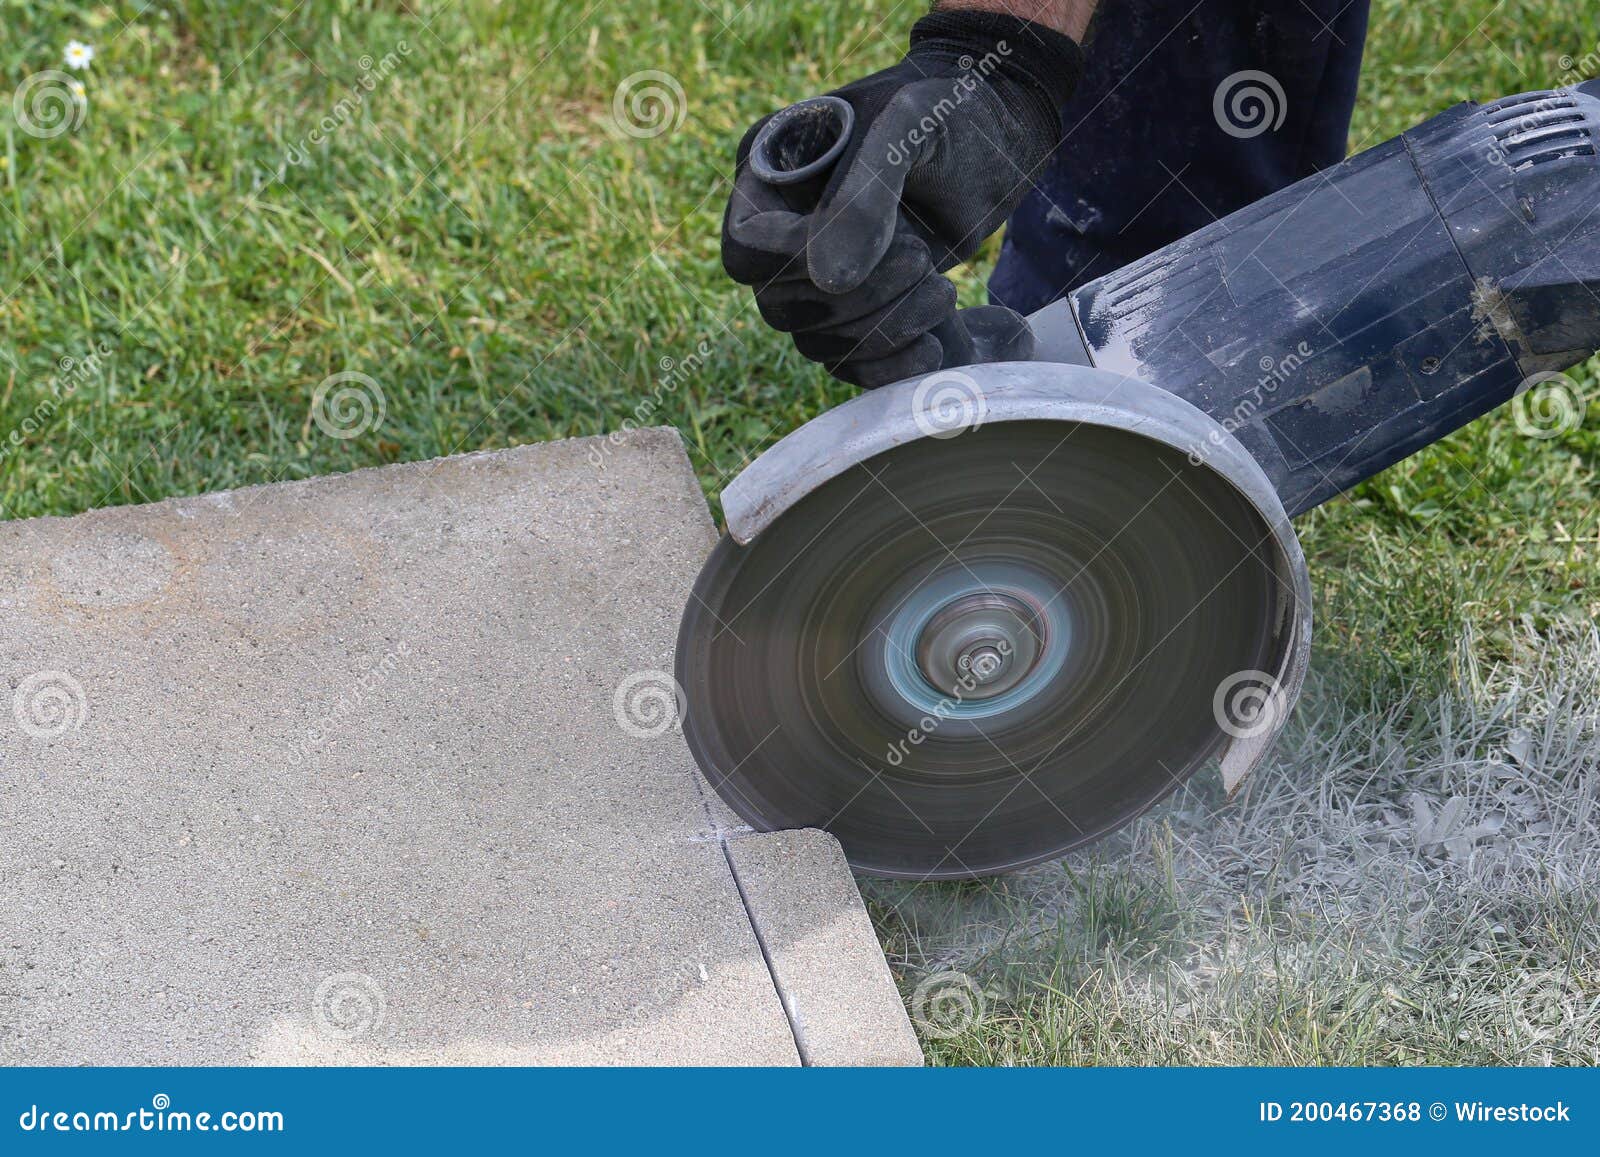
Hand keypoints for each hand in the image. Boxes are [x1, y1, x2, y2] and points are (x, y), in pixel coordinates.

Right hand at [722, 11, 1083, 386]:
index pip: (748, 251)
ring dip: (886, 331)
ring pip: (820, 344)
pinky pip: (855, 366)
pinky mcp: (861, 312)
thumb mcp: (906, 130)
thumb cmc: (948, 110)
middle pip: (784, 308)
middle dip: (861, 297)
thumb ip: (864, 196)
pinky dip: (896, 366)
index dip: (798, 263)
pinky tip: (939, 343)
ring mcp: (819, 278)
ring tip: (942, 288)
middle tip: (923, 258)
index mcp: (768, 176)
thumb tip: (826, 278)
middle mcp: (782, 233)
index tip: (879, 240)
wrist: (998, 132)